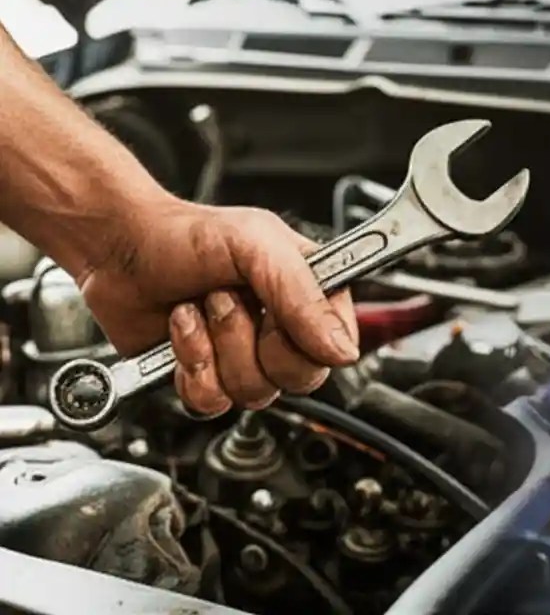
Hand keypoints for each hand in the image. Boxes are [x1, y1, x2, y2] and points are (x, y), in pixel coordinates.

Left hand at [77, 197, 357, 415]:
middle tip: (226, 299)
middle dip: (252, 340)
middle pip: (299, 377)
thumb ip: (304, 296)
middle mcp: (283, 328)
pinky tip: (181, 331)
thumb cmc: (186, 235)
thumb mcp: (257, 246)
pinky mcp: (206, 377)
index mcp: (310, 293)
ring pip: (254, 392)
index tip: (275, 309)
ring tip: (198, 308)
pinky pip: (213, 402)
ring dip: (215, 347)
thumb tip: (341, 350)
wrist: (120, 250)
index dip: (307, 337)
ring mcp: (244, 356)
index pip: (338, 346)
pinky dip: (190, 365)